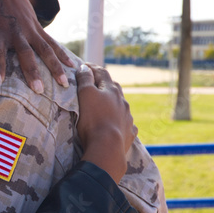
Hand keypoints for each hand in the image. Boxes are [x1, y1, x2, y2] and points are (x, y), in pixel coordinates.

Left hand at [0, 0, 71, 91]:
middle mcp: (15, 32)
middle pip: (25, 54)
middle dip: (32, 72)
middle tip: (38, 90)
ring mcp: (29, 30)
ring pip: (45, 50)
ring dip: (55, 68)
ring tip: (64, 84)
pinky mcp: (37, 28)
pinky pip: (52, 43)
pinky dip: (62, 55)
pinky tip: (72, 67)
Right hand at [75, 64, 136, 182]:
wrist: (108, 146)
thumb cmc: (93, 119)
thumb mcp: (85, 95)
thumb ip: (85, 79)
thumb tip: (85, 67)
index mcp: (111, 90)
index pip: (102, 73)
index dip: (92, 68)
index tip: (84, 66)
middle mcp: (122, 101)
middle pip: (114, 88)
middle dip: (104, 84)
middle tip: (95, 84)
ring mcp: (128, 117)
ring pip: (121, 105)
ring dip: (113, 103)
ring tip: (105, 106)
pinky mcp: (129, 132)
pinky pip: (126, 123)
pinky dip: (120, 120)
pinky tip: (117, 124)